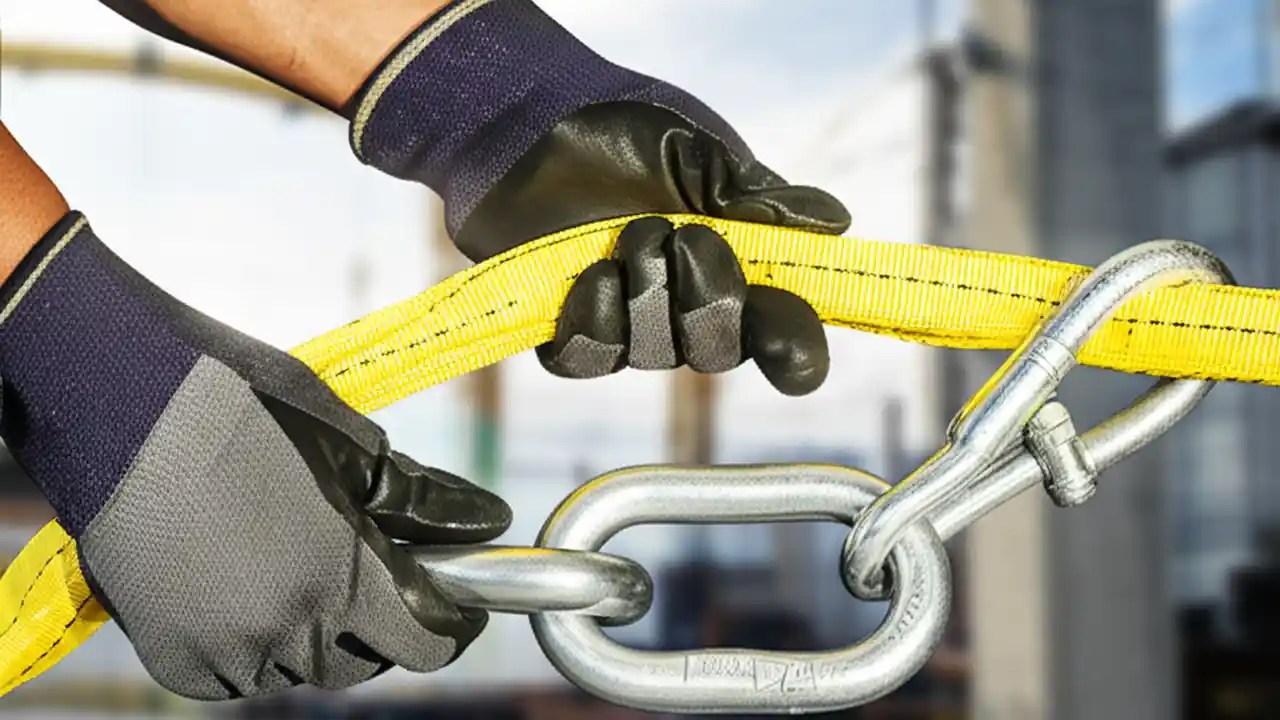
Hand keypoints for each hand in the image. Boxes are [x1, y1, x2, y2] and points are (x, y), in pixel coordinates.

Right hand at [0, 213, 510, 698]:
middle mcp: (285, 629)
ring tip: (305, 566)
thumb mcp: (351, 443)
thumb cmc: (242, 406)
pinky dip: (259, 646)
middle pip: (366, 660)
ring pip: (302, 670)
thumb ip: (423, 499)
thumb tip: (488, 520)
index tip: (459, 600)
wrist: (120, 401)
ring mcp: (224, 649)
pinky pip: (239, 675)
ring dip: (321, 635)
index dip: (454, 622)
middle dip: (387, 624)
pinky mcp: (174, 655)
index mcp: (341, 577)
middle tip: (380, 569)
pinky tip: (255, 589)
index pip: (428, 641)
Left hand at [350, 0, 849, 394]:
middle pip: (720, 352)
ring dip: (645, 289)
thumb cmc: (628, 139)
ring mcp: (631, 328)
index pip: (781, 334)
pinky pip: (591, 356)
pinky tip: (593, 273)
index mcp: (737, 272)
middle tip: (681, 234)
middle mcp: (689, 312)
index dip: (793, 352)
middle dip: (707, 296)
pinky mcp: (572, 333)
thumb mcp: (701, 158)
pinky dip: (596, 316)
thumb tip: (832, 223)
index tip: (796, 362)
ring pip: (656, 354)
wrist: (541, 126)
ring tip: (626, 233)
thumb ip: (758, 199)